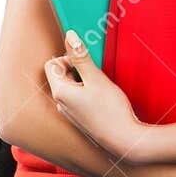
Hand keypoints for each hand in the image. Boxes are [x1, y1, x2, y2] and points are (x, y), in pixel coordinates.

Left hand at [46, 30, 157, 163]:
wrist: (123, 141)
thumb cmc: (111, 111)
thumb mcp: (97, 79)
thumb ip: (81, 57)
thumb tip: (70, 36)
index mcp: (60, 92)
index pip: (52, 65)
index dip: (67, 58)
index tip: (86, 63)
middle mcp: (61, 103)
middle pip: (61, 75)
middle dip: (77, 69)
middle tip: (96, 73)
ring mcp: (69, 113)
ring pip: (70, 87)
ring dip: (84, 81)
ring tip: (102, 87)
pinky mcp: (79, 119)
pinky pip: (78, 99)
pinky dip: (88, 93)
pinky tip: (104, 99)